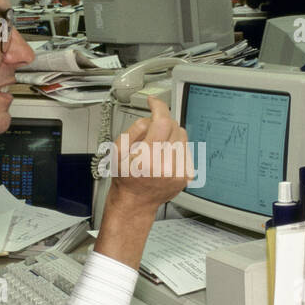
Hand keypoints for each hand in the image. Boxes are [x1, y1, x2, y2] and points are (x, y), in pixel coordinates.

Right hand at [94, 96, 192, 269]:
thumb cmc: (125, 179)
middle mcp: (166, 165)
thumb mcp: (118, 150)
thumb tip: (151, 117)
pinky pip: (186, 150)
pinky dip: (176, 148)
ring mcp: (178, 172)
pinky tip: (164, 158)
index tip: (154, 103)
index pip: (162, 122)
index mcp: (148, 158)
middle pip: (174, 127)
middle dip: (163, 124)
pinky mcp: (186, 176)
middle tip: (151, 133)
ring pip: (182, 137)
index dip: (159, 107)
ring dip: (171, 136)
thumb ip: (135, 129)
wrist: (135, 202)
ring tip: (157, 149)